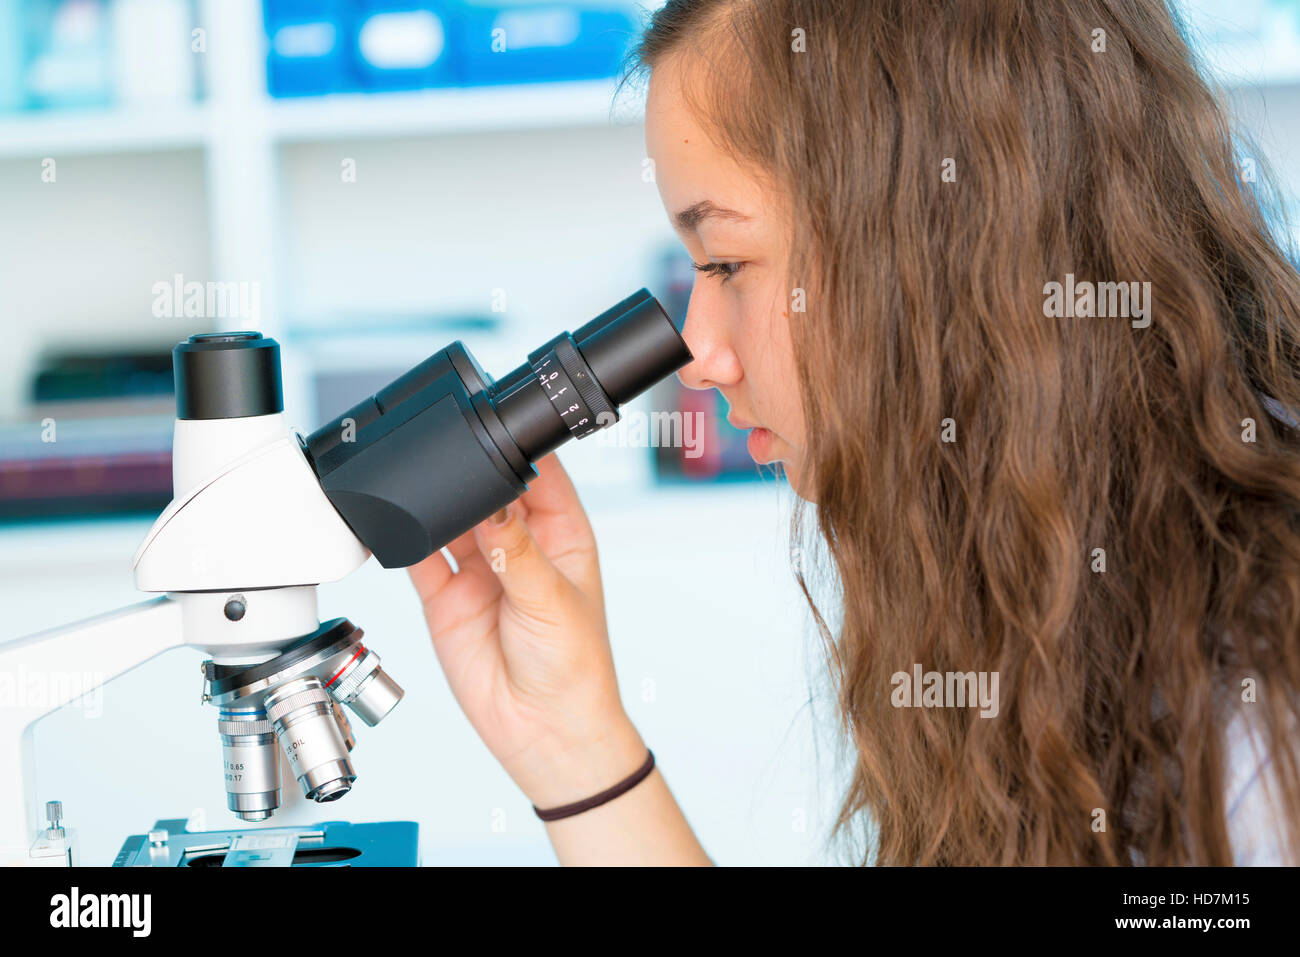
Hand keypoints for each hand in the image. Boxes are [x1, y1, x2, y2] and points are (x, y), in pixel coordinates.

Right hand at [408, 452, 645, 808]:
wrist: (543, 731)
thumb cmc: (575, 667)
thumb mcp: (551, 600)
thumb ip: (516, 550)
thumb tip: (492, 502)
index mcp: (561, 535)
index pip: (540, 475)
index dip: (521, 448)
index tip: (500, 425)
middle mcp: (519, 546)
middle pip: (490, 490)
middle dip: (472, 472)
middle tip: (454, 456)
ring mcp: (481, 570)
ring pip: (451, 518)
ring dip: (438, 503)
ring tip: (426, 492)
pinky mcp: (446, 597)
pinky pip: (420, 557)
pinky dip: (406, 539)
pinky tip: (399, 523)